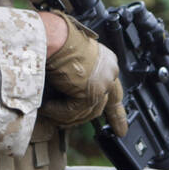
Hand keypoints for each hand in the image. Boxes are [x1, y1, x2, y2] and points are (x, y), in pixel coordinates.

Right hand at [39, 13, 128, 136]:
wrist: (51, 36)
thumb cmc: (56, 42)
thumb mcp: (73, 63)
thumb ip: (78, 82)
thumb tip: (69, 102)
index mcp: (107, 62)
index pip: (115, 91)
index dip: (117, 113)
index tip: (121, 129)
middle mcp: (109, 72)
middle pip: (104, 104)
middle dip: (102, 122)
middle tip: (106, 132)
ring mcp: (102, 83)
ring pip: (86, 111)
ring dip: (65, 115)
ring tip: (49, 111)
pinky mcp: (90, 92)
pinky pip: (73, 111)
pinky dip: (57, 112)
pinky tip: (47, 108)